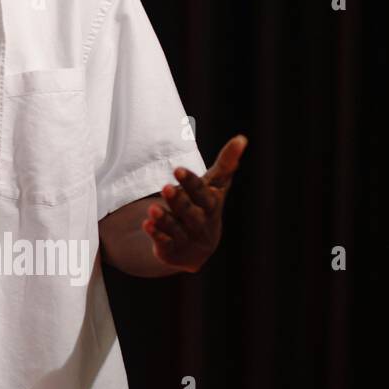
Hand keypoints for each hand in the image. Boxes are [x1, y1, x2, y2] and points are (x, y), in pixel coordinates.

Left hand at [143, 134, 246, 272]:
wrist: (194, 247)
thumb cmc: (203, 206)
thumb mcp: (213, 186)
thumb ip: (225, 164)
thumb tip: (242, 138)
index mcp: (210, 206)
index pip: (202, 193)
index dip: (190, 182)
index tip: (177, 169)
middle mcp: (201, 224)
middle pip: (190, 212)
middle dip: (178, 200)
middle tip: (165, 187)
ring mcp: (187, 239)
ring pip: (176, 229)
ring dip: (164, 219)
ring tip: (151, 208)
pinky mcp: (172, 251)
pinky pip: (164, 243)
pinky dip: (156, 234)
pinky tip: (147, 224)